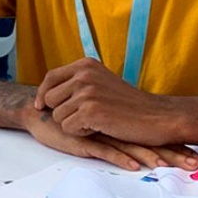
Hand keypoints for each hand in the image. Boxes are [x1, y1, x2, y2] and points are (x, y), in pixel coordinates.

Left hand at [34, 58, 197, 166]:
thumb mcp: (101, 81)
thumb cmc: (128, 104)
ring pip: (57, 116)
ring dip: (74, 123)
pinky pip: (68, 128)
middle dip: (61, 111)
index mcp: (86, 65)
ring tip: (96, 121)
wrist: (156, 116)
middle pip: (49, 99)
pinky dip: (82, 132)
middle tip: (84, 116)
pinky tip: (100, 127)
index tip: (41, 106)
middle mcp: (83, 75)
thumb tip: (46, 92)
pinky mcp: (90, 112)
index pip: (50, 78)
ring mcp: (86, 92)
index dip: (43, 94)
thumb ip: (78, 81)